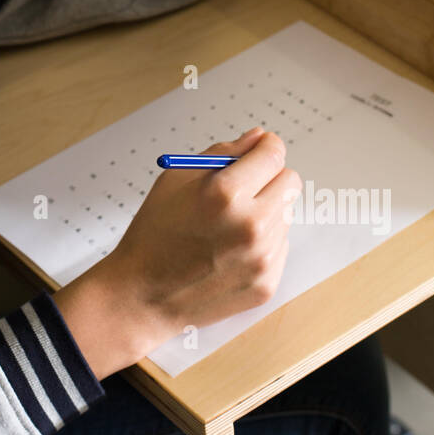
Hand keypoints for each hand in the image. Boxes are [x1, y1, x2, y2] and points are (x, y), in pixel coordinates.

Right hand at [56, 127, 300, 377]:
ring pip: (285, 215)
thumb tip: (258, 138)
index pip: (273, 154)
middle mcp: (251, 225)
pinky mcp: (266, 283)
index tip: (261, 150)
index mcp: (225, 193)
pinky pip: (280, 248)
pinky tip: (230, 252)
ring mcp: (261, 258)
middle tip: (245, 188)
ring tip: (227, 227)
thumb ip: (222, 153)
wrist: (143, 296)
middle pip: (290, 182)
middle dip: (269, 178)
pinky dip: (262, 244)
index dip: (265, 147)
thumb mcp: (176, 180)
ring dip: (264, 212)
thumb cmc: (155, 233)